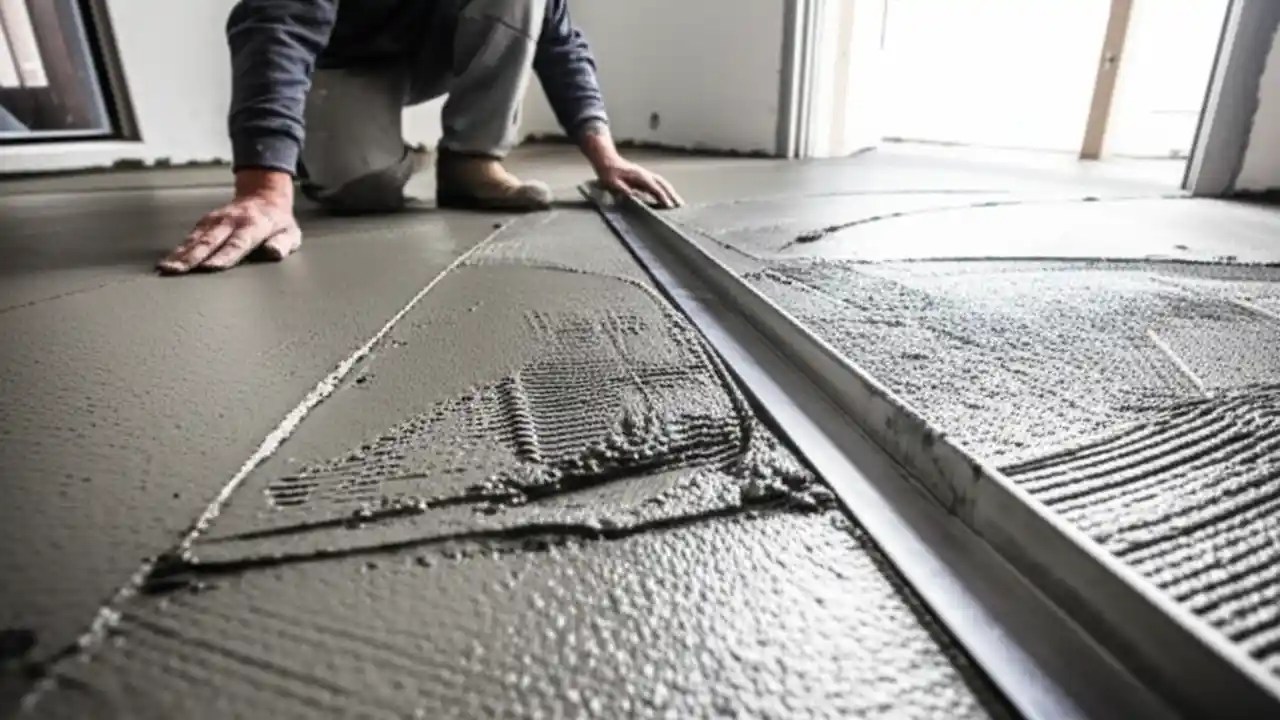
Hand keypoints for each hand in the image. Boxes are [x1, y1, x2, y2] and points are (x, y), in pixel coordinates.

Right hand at [157, 169, 300, 273]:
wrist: (263, 195)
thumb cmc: (278, 222)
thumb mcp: (291, 232)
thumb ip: (283, 243)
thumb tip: (273, 252)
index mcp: (254, 225)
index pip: (237, 243)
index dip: (224, 255)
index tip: (210, 267)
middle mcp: (230, 222)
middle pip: (209, 241)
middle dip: (192, 257)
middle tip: (176, 271)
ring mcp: (215, 221)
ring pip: (196, 239)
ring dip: (179, 254)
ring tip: (165, 268)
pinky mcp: (205, 222)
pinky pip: (190, 237)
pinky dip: (178, 249)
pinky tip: (167, 261)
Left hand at [595, 156, 684, 208]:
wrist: (607, 161)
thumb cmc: (609, 172)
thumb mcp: (613, 182)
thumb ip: (623, 189)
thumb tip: (634, 196)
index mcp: (640, 176)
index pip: (655, 188)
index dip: (663, 197)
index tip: (669, 206)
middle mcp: (646, 175)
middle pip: (663, 185)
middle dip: (673, 195)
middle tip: (680, 206)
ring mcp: (646, 176)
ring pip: (662, 184)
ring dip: (671, 193)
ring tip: (678, 203)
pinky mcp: (644, 178)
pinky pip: (657, 185)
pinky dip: (665, 192)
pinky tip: (667, 199)